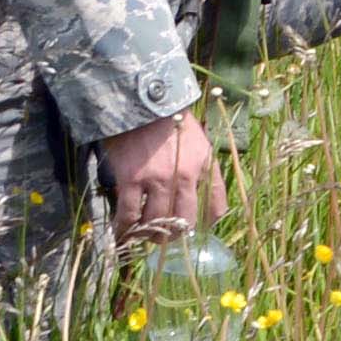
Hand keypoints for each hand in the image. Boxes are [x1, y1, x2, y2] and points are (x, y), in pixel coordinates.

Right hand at [99, 108, 223, 244]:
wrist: (140, 103)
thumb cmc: (170, 122)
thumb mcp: (200, 142)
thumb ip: (205, 169)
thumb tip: (203, 198)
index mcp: (205, 166)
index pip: (216, 207)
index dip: (206, 224)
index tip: (195, 229)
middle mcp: (185, 175)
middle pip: (186, 221)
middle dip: (177, 235)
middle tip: (167, 237)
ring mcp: (158, 179)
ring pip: (158, 222)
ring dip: (152, 236)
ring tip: (146, 237)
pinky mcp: (132, 179)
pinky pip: (130, 215)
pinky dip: (127, 229)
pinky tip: (124, 234)